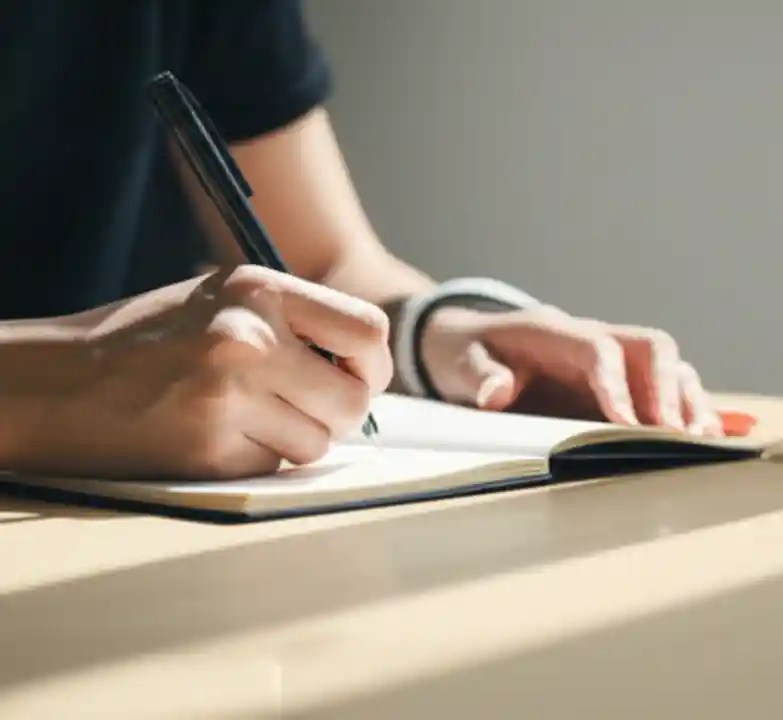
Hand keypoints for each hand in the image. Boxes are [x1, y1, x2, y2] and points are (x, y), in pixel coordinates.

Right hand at [16, 266, 391, 478]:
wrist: (57, 382)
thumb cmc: (150, 340)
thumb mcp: (224, 300)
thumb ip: (295, 321)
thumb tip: (369, 366)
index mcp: (260, 290)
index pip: (369, 331)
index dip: (372, 365)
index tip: (356, 377)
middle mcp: (250, 338)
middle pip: (354, 400)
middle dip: (340, 415)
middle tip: (306, 410)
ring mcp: (229, 396)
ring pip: (318, 443)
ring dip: (294, 441)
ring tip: (247, 418)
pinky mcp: (209, 448)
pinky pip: (274, 466)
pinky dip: (256, 459)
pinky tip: (215, 436)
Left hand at [420, 306, 722, 435]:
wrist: (471, 344)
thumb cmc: (466, 353)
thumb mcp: (456, 361)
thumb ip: (477, 374)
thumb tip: (496, 393)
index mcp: (559, 332)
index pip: (600, 349)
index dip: (616, 384)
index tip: (624, 425)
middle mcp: (600, 339)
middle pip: (653, 349)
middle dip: (669, 390)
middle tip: (675, 435)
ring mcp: (618, 362)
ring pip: (672, 369)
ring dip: (690, 403)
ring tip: (703, 442)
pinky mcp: (627, 386)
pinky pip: (673, 392)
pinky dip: (701, 410)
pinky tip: (729, 433)